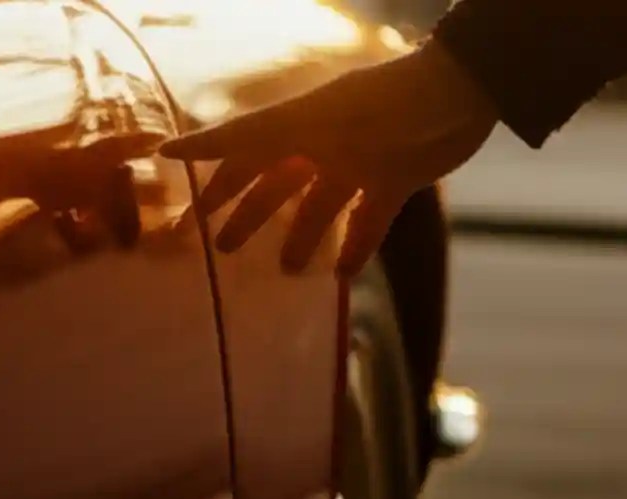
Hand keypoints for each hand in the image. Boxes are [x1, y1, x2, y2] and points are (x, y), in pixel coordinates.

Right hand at [160, 42, 498, 275]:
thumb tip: (168, 150)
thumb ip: (238, 141)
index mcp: (295, 126)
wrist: (458, 96)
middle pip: (274, 184)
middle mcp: (321, 144)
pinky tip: (342, 276)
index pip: (241, 155)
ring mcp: (359, 162)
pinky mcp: (395, 179)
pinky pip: (369, 219)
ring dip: (302, 237)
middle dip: (248, 215)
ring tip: (287, 270)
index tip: (186, 211)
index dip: (211, 177)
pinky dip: (357, 246)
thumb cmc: (376, 107)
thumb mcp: (301, 126)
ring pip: (319, 206)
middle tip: (223, 250)